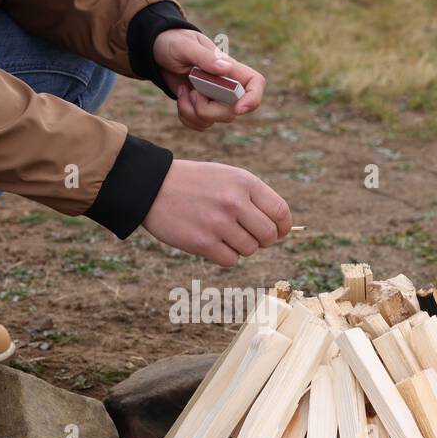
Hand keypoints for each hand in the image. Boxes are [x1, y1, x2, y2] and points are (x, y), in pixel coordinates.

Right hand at [142, 159, 290, 266]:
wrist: (152, 186)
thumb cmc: (195, 183)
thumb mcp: (228, 177)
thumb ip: (254, 198)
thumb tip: (279, 230)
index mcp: (244, 182)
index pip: (281, 212)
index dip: (283, 227)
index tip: (277, 232)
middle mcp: (234, 202)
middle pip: (269, 236)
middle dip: (262, 240)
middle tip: (247, 234)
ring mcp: (218, 223)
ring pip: (250, 250)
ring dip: (241, 247)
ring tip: (223, 234)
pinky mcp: (202, 242)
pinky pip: (230, 260)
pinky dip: (224, 256)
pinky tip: (211, 242)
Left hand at [153, 29, 265, 129]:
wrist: (157, 52)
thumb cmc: (174, 42)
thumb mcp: (186, 46)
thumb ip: (205, 57)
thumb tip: (225, 69)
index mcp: (229, 68)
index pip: (255, 84)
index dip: (253, 99)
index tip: (237, 109)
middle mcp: (226, 86)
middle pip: (231, 112)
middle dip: (207, 110)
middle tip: (192, 92)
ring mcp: (214, 99)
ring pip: (213, 121)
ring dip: (192, 112)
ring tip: (183, 91)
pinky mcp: (201, 108)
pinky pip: (199, 124)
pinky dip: (186, 116)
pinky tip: (181, 97)